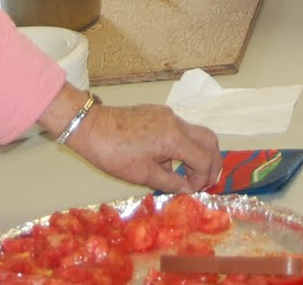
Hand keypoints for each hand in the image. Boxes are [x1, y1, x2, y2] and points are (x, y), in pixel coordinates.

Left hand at [64, 102, 221, 193]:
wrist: (90, 126)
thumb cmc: (114, 153)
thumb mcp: (143, 174)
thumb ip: (170, 182)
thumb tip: (187, 188)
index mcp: (174, 138)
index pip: (204, 158)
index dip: (203, 178)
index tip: (193, 190)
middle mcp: (175, 122)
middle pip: (209, 139)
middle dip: (212, 161)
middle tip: (205, 180)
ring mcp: (167, 114)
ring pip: (195, 132)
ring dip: (197, 153)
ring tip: (187, 173)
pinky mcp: (157, 112)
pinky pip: (180, 128)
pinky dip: (183, 145)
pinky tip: (169, 160)